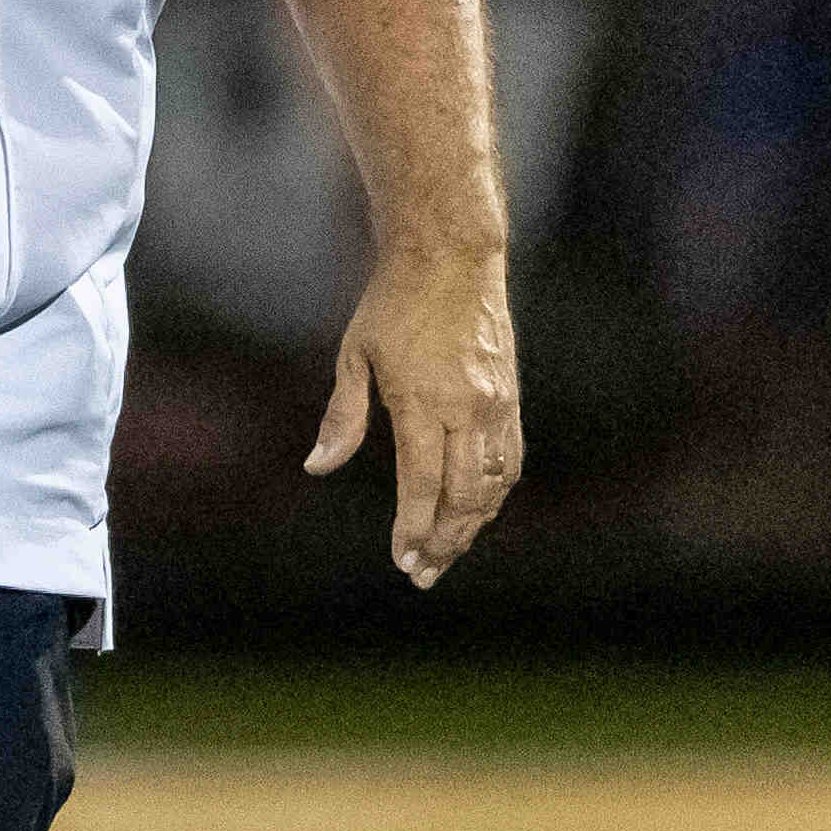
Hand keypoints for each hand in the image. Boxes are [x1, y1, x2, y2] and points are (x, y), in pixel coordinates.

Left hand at [305, 239, 521, 585]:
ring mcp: (497, 404)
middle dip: (444, 542)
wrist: (452, 257)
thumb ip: (342, 416)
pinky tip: (477, 513)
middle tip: (423, 573)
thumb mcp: (353, 355)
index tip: (402, 559)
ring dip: (472, 526)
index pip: (422, 485)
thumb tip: (318, 466)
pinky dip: (494, 495)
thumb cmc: (394, 304)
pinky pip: (509, 461)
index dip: (413, 529)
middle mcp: (469, 409)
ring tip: (447, 553)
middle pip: (463, 497)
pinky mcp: (512, 398)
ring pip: (492, 485)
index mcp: (424, 402)